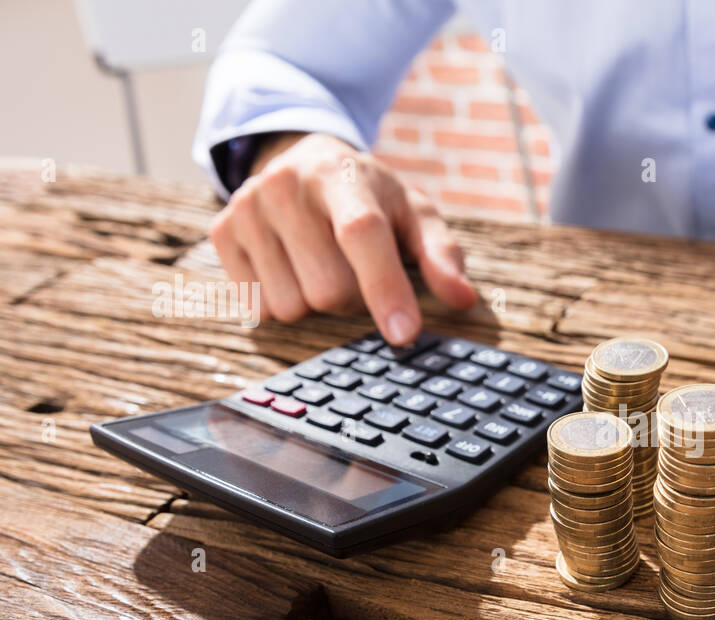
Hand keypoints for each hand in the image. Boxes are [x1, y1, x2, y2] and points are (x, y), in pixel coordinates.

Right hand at [210, 132, 476, 343]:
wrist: (302, 162)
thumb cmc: (369, 198)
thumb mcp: (413, 213)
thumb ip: (440, 255)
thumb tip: (463, 298)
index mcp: (342, 175)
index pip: (362, 235)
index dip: (385, 289)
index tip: (404, 334)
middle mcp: (286, 185)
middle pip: (328, 288)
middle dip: (353, 298)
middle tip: (356, 271)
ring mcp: (247, 208)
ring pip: (292, 305)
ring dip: (317, 304)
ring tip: (322, 265)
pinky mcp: (222, 233)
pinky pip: (257, 307)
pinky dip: (283, 301)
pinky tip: (291, 268)